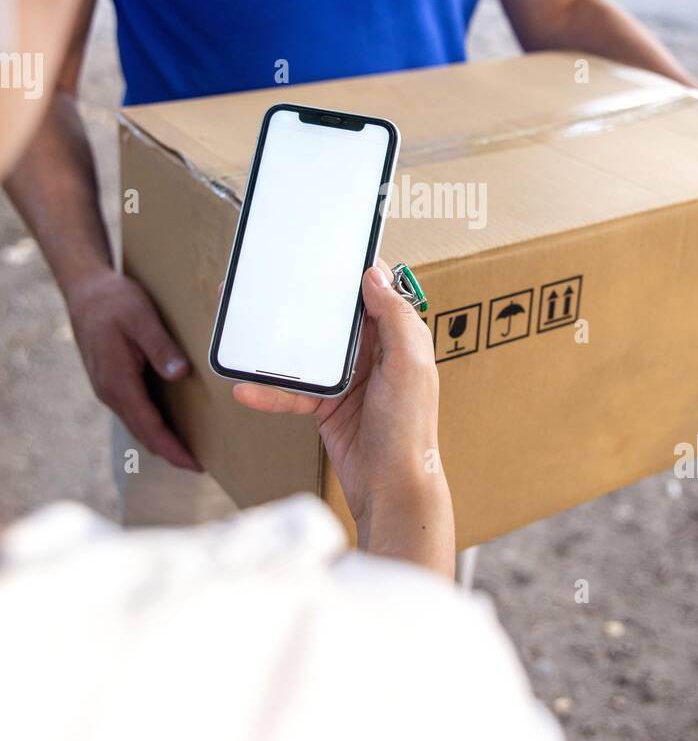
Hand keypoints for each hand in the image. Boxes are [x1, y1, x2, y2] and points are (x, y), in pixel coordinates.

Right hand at [67, 268, 200, 470]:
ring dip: (160, 440)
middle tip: (197, 466)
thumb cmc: (113, 301)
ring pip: (136, 424)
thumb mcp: (141, 317)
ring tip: (187, 451)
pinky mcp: (110, 381)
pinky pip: (133, 411)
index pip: (148, 426)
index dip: (172, 448)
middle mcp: (109, 391)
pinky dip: (151, 424)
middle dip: (169, 452)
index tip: (193, 464)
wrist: (84, 290)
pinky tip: (168, 424)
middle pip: (142, 433)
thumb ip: (160, 347)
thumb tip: (180, 374)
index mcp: (117, 380)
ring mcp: (107, 388)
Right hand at [233, 263, 452, 572]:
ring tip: (244, 326)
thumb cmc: (409, 429)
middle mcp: (373, 354)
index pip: (374, 291)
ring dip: (277, 343)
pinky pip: (292, 392)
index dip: (350, 270)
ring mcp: (347, 380)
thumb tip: (373, 274)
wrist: (392, 489)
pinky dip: (270, 391)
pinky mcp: (326, 406)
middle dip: (304, 300)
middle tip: (270, 281)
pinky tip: (245, 389)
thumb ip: (395, 318)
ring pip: (306, 351)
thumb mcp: (410, 366)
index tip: (322, 250)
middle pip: (333, 317)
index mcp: (398, 337)